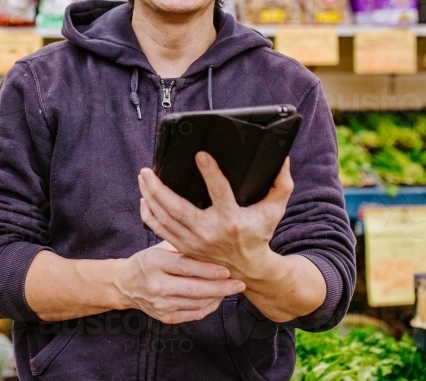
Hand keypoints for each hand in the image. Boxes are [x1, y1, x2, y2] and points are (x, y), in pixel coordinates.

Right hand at [113, 240, 245, 323]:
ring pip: (197, 303)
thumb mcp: (160, 248)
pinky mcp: (165, 317)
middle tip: (239, 283)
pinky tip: (217, 298)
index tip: (228, 269)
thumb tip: (212, 244)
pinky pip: (193, 314)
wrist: (125, 284)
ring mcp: (160, 304)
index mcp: (154, 262)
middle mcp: (156, 285)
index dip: (209, 270)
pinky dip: (209, 307)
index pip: (187, 267)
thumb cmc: (147, 261)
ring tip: (231, 289)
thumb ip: (183, 248)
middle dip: (221, 287)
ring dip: (218, 297)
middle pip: (195, 289)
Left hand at [138, 153, 293, 283]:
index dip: (211, 173)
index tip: (200, 155)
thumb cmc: (260, 234)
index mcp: (232, 220)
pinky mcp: (185, 246)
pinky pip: (160, 230)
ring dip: (150, 197)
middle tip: (147, 169)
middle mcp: (210, 231)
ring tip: (143, 178)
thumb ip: (282, 185)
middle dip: (159, 188)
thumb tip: (282, 160)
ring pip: (165, 218)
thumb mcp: (275, 211)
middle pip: (178, 208)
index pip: (220, 192)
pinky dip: (149, 215)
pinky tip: (145, 199)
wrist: (248, 270)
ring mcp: (194, 241)